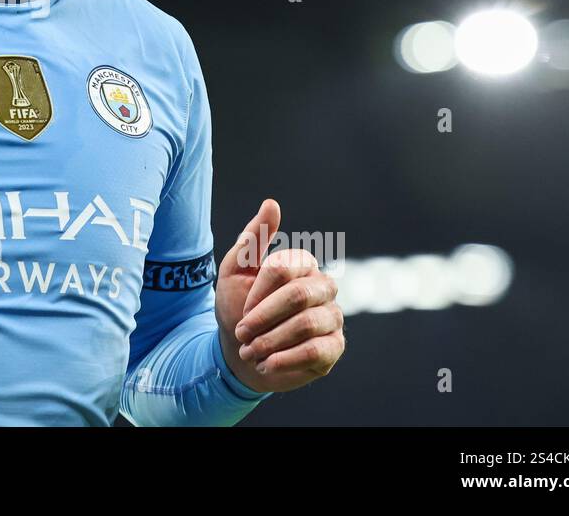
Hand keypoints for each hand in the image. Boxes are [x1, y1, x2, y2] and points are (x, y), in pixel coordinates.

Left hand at [214, 198, 344, 393]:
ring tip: (250, 352)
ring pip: (307, 324)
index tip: (241, 310)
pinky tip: (266, 365)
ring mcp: (332, 317)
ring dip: (271, 341)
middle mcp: (323, 287)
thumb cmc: (238, 307)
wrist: (240, 352)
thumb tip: (271, 203)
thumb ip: (253, 239)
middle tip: (242, 334)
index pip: (284, 268)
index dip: (258, 293)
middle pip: (299, 296)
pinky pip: (316, 351)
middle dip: (264, 318)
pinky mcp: (334, 347)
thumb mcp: (234, 272)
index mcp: (301, 264)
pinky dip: (285, 359)